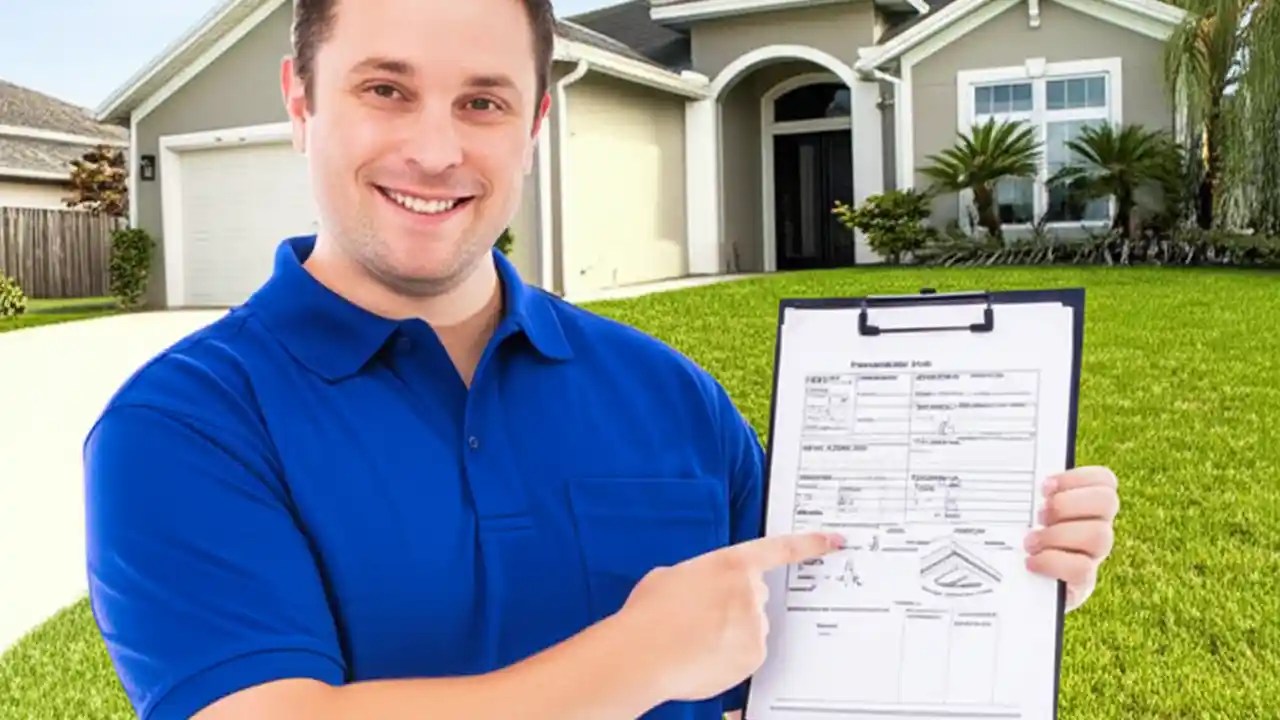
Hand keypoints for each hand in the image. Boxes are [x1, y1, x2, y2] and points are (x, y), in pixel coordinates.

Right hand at [615, 531, 844, 702]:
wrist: (645, 653)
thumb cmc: (649, 615)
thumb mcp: (670, 577)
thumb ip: (699, 577)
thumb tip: (700, 591)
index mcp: (730, 564)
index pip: (780, 549)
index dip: (811, 544)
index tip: (834, 540)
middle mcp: (750, 591)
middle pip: (754, 597)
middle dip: (733, 605)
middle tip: (700, 616)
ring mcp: (756, 625)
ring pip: (750, 628)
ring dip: (730, 632)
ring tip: (694, 640)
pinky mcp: (754, 655)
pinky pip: (747, 653)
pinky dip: (729, 657)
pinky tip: (702, 656)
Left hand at [1024, 466, 1118, 611]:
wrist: (1010, 586)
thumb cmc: (1012, 540)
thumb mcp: (1016, 513)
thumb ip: (1021, 493)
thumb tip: (998, 466)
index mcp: (1083, 505)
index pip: (1104, 481)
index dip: (1078, 478)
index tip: (1044, 486)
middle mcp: (1094, 527)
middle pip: (1107, 502)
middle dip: (1068, 503)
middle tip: (1039, 515)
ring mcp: (1092, 556)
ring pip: (1099, 536)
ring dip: (1058, 534)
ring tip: (1030, 541)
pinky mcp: (1082, 584)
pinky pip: (1082, 569)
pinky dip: (1053, 562)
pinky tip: (1031, 562)